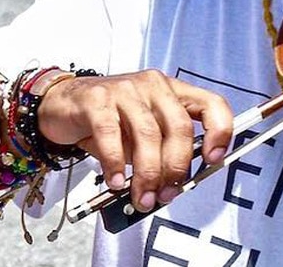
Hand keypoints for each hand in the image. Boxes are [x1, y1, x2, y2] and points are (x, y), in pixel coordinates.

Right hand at [37, 70, 233, 211]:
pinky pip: (111, 135)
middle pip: (180, 128)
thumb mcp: (143, 132)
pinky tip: (115, 181)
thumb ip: (163, 150)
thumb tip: (176, 184)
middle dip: (176, 168)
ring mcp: (126, 89)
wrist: (62, 104)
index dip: (220, 132)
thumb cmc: (110, 119)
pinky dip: (115, 163)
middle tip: (167, 194)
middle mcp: (154, 86)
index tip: (213, 160)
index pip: (211, 104)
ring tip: (143, 197)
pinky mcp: (97, 99)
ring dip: (148, 174)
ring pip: (148, 136)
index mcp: (173, 91)